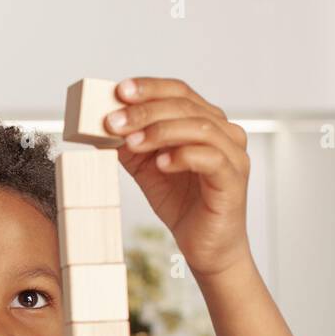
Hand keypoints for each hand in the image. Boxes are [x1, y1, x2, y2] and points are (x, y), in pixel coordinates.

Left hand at [103, 76, 253, 280]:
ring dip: (160, 131)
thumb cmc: (182, 204)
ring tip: (132, 142)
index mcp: (206, 122)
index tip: (119, 91)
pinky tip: (160, 164)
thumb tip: (100, 125)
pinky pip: (210, 158)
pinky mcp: (234, 179)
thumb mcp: (147, 169)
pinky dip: (182, 156)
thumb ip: (130, 145)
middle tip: (114, 121)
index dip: (149, 88)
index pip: (178, 91)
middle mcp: (225, 132)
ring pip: (198, 128)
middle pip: (184, 106)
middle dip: (145, 111)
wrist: (205, 247)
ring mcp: (233, 154)